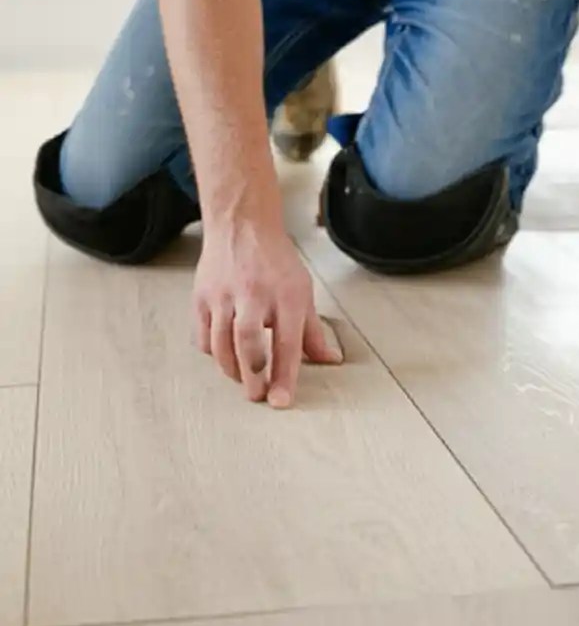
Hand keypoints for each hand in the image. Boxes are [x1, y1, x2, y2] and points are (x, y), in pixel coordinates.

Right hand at [193, 218, 342, 407]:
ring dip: (231, 369)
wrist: (242, 224)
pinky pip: (202, 335)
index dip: (284, 376)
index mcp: (287, 296)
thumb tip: (330, 360)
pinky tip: (224, 355)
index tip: (281, 402)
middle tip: (258, 395)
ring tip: (243, 379)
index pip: (287, 344)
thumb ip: (313, 331)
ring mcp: (224, 295)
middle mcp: (254, 295)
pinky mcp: (201, 296)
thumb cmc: (276, 262)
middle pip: (248, 345)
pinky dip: (213, 352)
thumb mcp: (304, 292)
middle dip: (252, 377)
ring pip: (221, 343)